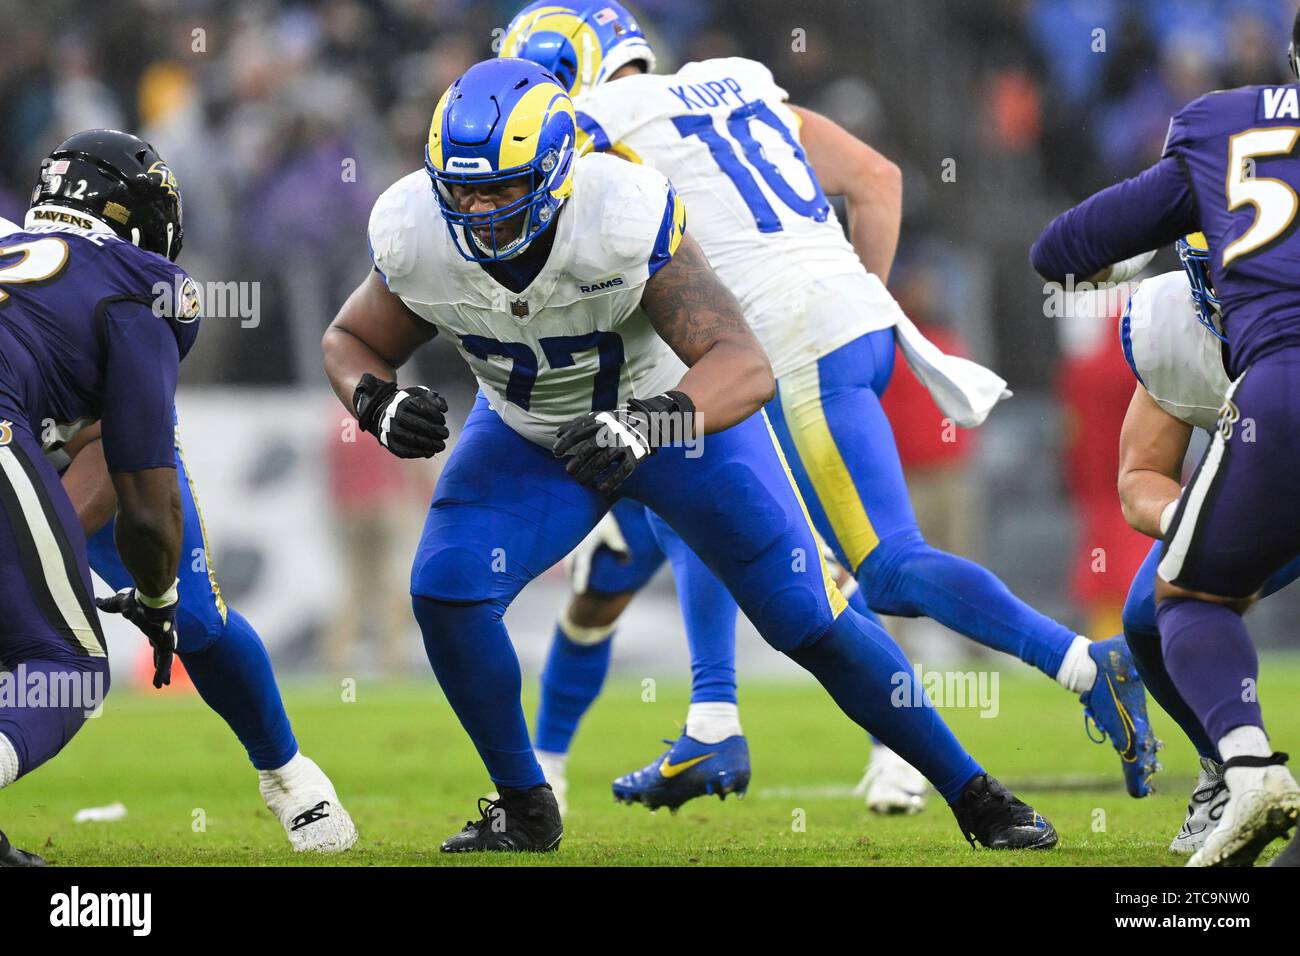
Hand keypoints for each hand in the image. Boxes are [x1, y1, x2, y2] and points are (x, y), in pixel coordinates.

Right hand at [95, 586, 178, 687]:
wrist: (151, 599)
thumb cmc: (137, 600)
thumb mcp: (122, 604)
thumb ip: (109, 605)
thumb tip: (97, 600)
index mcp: (153, 627)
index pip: (154, 641)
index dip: (155, 649)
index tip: (154, 654)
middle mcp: (161, 635)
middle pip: (161, 653)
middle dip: (160, 665)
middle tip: (163, 677)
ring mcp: (166, 639)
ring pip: (164, 660)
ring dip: (162, 673)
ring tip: (161, 685)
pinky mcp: (167, 643)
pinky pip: (165, 661)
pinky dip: (163, 671)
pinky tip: (162, 683)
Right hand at [353, 373, 448, 457]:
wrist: (382, 412)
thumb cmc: (406, 404)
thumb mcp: (418, 394)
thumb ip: (432, 398)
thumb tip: (444, 408)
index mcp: (403, 402)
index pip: (422, 408)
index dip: (435, 415)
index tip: (442, 420)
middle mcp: (395, 416)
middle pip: (417, 424)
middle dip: (434, 431)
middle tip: (445, 433)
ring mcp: (391, 430)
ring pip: (411, 439)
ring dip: (429, 444)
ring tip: (441, 445)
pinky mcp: (390, 443)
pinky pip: (404, 451)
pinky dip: (418, 453)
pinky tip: (429, 452)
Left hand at [553, 391, 693, 494]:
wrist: (651, 421)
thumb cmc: (618, 421)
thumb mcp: (600, 416)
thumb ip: (580, 423)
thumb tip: (558, 432)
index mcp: (602, 420)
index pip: (579, 431)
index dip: (566, 443)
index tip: (556, 453)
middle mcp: (612, 431)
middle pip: (590, 448)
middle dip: (577, 461)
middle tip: (568, 472)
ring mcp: (625, 443)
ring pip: (603, 460)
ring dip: (589, 472)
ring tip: (580, 481)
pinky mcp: (636, 455)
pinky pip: (623, 471)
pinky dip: (612, 481)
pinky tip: (601, 489)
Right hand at [566, 509, 631, 592]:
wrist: (588, 498)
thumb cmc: (603, 517)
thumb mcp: (613, 532)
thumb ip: (620, 547)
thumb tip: (626, 561)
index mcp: (584, 547)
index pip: (582, 567)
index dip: (581, 580)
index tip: (580, 592)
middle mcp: (573, 547)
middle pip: (571, 568)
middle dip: (574, 578)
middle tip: (578, 589)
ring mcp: (568, 543)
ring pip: (567, 561)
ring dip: (571, 569)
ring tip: (575, 576)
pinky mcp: (567, 538)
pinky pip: (567, 553)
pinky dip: (570, 560)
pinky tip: (573, 562)